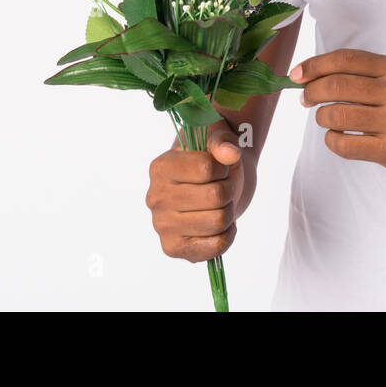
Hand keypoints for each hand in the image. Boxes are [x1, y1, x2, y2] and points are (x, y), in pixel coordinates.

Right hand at [145, 120, 243, 262]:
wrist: (211, 186)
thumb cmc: (211, 159)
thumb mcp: (217, 138)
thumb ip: (223, 141)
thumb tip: (230, 154)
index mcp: (161, 167)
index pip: (206, 168)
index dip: (224, 166)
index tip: (219, 166)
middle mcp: (156, 198)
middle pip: (215, 196)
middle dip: (229, 189)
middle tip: (223, 186)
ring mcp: (162, 226)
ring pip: (217, 221)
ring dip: (229, 211)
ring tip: (220, 204)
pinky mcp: (173, 248)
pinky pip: (215, 247)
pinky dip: (228, 234)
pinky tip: (222, 225)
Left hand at [291, 48, 385, 180]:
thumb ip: (365, 75)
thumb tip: (312, 76)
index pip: (345, 59)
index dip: (314, 65)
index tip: (296, 74)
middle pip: (336, 85)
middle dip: (311, 91)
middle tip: (305, 99)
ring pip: (336, 114)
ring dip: (322, 117)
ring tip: (326, 119)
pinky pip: (345, 144)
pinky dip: (332, 140)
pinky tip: (337, 137)